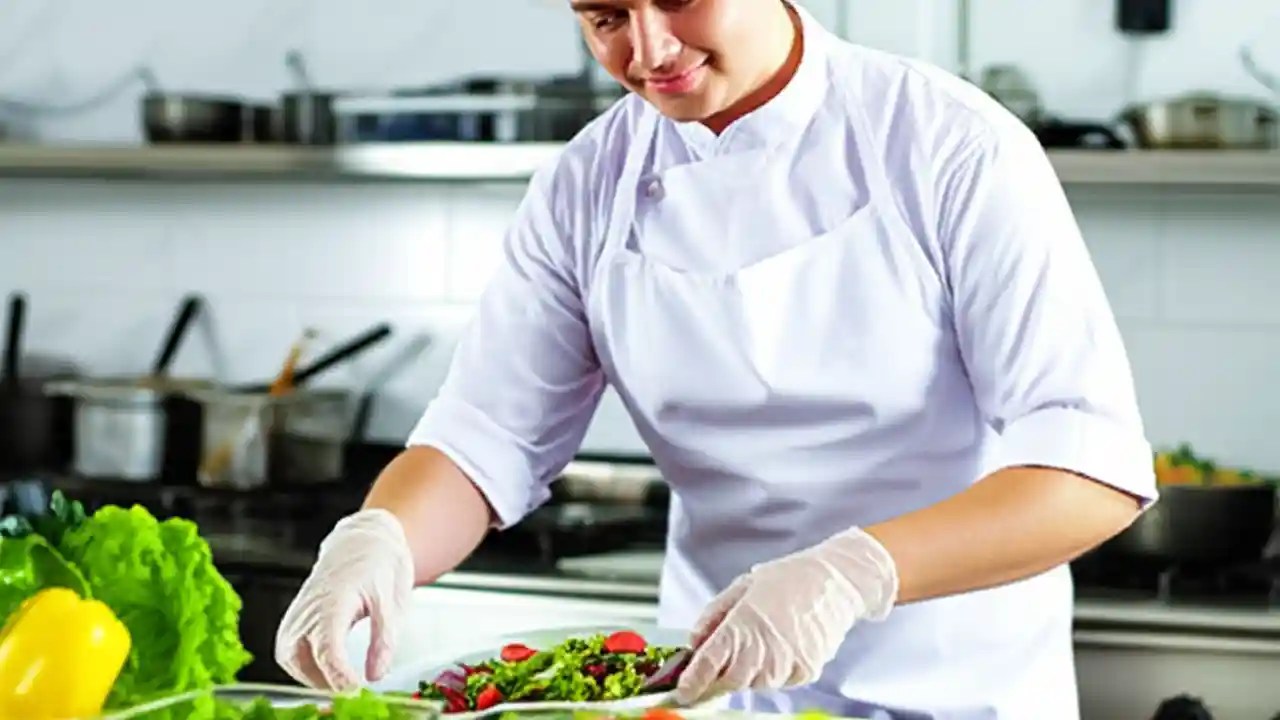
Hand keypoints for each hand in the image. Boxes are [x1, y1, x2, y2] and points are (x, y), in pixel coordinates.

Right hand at [274, 508, 414, 689]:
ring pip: (289, 657)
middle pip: (300, 656)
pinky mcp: (294, 618)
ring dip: (311, 677)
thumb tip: (376, 676)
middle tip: (351, 692)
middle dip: (322, 680)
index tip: (355, 691)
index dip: (338, 675)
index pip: (327, 647)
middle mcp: (309, 606)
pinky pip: (288, 651)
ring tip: (341, 683)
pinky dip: (303, 667)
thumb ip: (384, 639)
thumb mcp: (392, 601)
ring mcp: (298, 612)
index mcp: (334, 599)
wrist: (363, 542)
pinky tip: (327, 672)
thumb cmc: (379, 567)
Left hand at [674, 528, 898, 703]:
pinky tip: (782, 643)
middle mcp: (767, 647)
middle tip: (721, 661)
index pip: (711, 662)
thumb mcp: (742, 586)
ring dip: (749, 670)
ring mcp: (789, 662)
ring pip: (756, 683)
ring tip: (763, 637)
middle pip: (732, 681)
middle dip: (721, 676)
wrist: (836, 582)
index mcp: (746, 622)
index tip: (682, 692)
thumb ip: (714, 616)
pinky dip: (774, 669)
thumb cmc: (788, 579)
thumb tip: (694, 643)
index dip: (693, 681)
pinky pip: (780, 680)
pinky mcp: (806, 671)